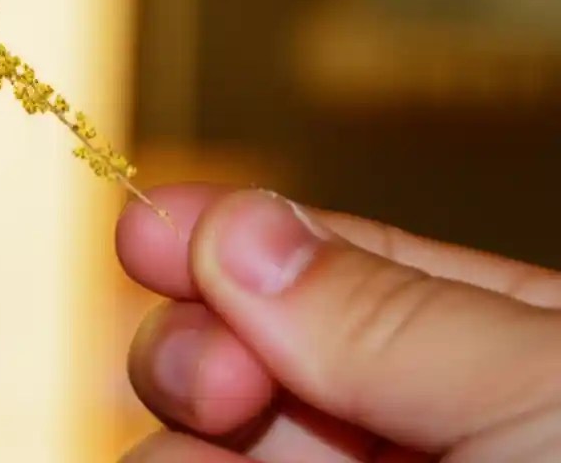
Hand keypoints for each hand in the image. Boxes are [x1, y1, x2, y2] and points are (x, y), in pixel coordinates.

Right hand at [117, 183, 560, 461]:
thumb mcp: (541, 392)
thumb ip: (390, 313)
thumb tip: (241, 226)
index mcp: (504, 356)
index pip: (344, 268)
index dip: (238, 237)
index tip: (145, 228)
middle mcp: (427, 427)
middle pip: (253, 347)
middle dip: (203, 342)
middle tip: (217, 381)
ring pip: (205, 435)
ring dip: (178, 431)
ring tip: (203, 454)